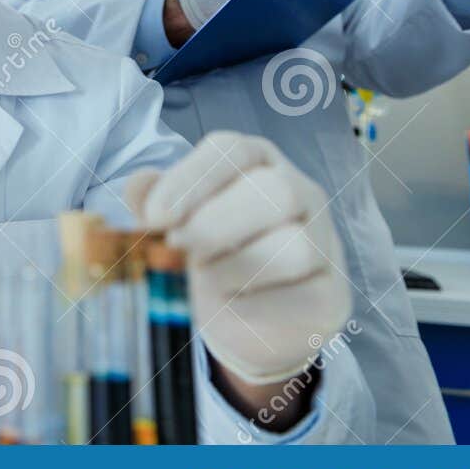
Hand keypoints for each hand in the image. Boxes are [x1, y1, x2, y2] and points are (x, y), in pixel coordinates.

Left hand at [125, 131, 350, 384]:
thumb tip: (138, 185)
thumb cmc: (210, 252)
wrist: (252, 318)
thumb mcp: (175, 223)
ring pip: (293, 247)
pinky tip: (231, 305)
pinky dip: (254, 305)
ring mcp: (323, 241)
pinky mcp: (332, 292)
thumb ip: (154, 200)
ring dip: (235, 268)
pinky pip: (301, 296)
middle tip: (177, 249)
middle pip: (273, 191)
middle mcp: (299, 191)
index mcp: (256, 161)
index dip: (190, 179)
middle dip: (215, 224)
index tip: (155, 217)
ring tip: (205, 279)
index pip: (231, 150)